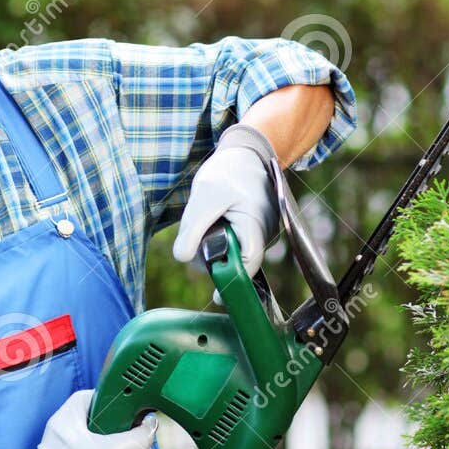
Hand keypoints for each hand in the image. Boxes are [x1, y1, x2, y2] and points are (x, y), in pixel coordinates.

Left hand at [171, 123, 279, 278]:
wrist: (245, 154)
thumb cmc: (228, 172)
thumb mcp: (204, 196)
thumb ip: (192, 229)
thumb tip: (182, 257)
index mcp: (256, 224)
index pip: (247, 264)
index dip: (230, 279)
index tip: (217, 294)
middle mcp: (266, 233)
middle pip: (239, 262)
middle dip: (215, 256)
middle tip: (200, 233)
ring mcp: (263, 233)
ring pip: (236, 253)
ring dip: (218, 244)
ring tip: (212, 217)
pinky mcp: (255, 231)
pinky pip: (237, 243)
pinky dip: (223, 237)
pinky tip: (219, 219)